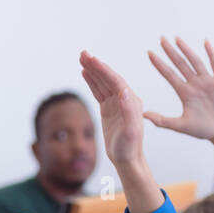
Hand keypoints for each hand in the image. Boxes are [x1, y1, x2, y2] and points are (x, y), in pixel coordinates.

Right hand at [79, 49, 146, 167]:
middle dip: (96, 65)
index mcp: (131, 101)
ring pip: (103, 83)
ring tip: (81, 58)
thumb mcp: (131, 131)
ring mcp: (117, 103)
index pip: (116, 81)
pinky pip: (99, 91)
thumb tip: (123, 92)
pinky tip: (85, 73)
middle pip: (109, 78)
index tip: (92, 60)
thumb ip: (129, 111)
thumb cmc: (129, 147)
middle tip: (83, 53)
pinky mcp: (109, 109)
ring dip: (93, 70)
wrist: (127, 159)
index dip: (103, 70)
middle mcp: (125, 99)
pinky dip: (92, 81)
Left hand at [144, 37, 213, 157]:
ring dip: (186, 50)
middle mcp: (195, 84)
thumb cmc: (203, 130)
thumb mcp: (181, 126)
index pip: (169, 75)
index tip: (149, 53)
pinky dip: (211, 54)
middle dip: (170, 52)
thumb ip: (162, 121)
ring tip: (177, 39)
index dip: (159, 64)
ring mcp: (208, 82)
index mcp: (185, 93)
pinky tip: (205, 42)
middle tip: (161, 38)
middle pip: (180, 64)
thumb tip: (143, 114)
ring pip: (195, 62)